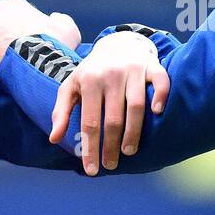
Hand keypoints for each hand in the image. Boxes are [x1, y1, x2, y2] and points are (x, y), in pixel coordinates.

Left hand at [50, 31, 170, 174]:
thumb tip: (54, 139)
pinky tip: (158, 113)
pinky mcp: (152, 66)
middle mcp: (111, 75)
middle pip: (113, 118)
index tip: (91, 169)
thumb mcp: (71, 87)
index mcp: (89, 81)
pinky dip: (161, 96)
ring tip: (129, 151)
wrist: (116, 44)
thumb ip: (61, 112)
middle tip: (110, 165)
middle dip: (111, 145)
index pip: (89, 122)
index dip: (90, 147)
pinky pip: (160, 81)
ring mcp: (133, 70)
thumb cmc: (91, 72)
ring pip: (136, 105)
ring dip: (134, 131)